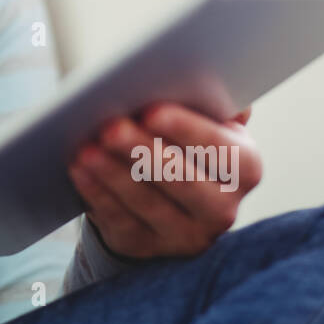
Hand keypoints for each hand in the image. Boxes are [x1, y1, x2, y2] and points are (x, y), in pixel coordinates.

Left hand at [68, 102, 261, 260]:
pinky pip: (120, 220)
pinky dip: (97, 193)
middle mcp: (223, 208)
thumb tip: (202, 77)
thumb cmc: (186, 141)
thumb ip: (210, 101)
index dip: (188, 131)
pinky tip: (79, 169)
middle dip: (142, 151)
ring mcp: (186, 235)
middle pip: (183, 181)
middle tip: (110, 126)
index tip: (153, 111)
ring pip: (147, 203)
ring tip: (87, 147)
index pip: (222, 151)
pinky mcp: (147, 247)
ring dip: (113, 173)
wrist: (171, 194)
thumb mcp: (206, 121)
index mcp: (244, 168)